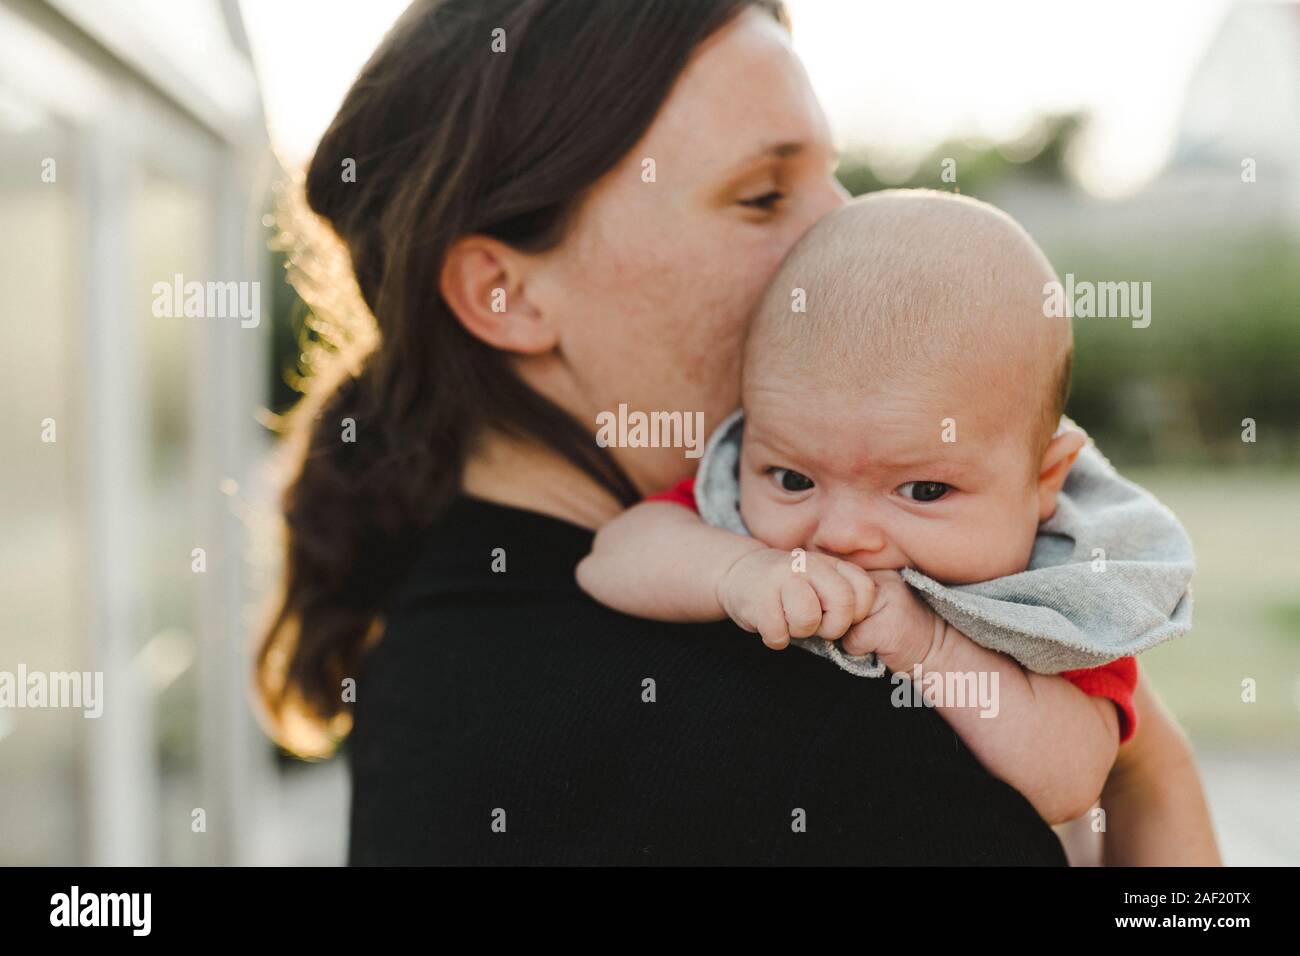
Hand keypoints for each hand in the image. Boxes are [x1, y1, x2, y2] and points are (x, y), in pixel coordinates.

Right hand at [716, 548, 874, 649]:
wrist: (738, 573)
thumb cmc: (788, 586)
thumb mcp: (819, 579)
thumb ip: (843, 591)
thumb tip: (867, 624)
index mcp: (828, 562)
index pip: (864, 589)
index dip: (856, 613)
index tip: (837, 615)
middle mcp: (807, 565)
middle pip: (842, 603)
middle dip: (833, 626)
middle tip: (816, 625)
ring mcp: (779, 579)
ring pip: (807, 620)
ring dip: (799, 631)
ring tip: (788, 620)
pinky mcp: (756, 599)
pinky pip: (778, 634)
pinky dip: (775, 638)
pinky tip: (769, 624)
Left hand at [839, 569, 942, 671]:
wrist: (937, 649)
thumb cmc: (896, 628)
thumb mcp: (871, 602)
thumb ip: (845, 593)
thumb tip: (808, 596)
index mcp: (873, 569)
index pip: (830, 580)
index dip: (830, 603)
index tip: (851, 616)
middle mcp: (879, 578)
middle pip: (831, 600)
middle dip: (838, 619)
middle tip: (866, 627)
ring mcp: (886, 599)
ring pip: (839, 620)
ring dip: (849, 635)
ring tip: (874, 634)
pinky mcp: (888, 625)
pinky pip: (852, 641)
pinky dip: (859, 650)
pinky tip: (881, 646)